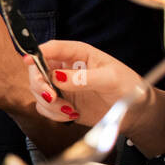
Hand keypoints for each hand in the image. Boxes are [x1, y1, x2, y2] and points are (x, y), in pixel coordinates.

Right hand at [23, 40, 141, 125]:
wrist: (135, 111)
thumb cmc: (127, 87)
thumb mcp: (110, 79)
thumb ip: (84, 78)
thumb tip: (58, 78)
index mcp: (77, 54)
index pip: (52, 49)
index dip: (37, 53)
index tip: (28, 61)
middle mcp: (65, 68)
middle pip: (37, 70)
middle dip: (40, 84)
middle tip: (52, 96)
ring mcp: (61, 86)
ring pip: (38, 90)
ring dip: (48, 102)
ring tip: (69, 110)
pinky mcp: (61, 103)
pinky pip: (44, 107)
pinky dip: (53, 114)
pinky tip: (70, 115)